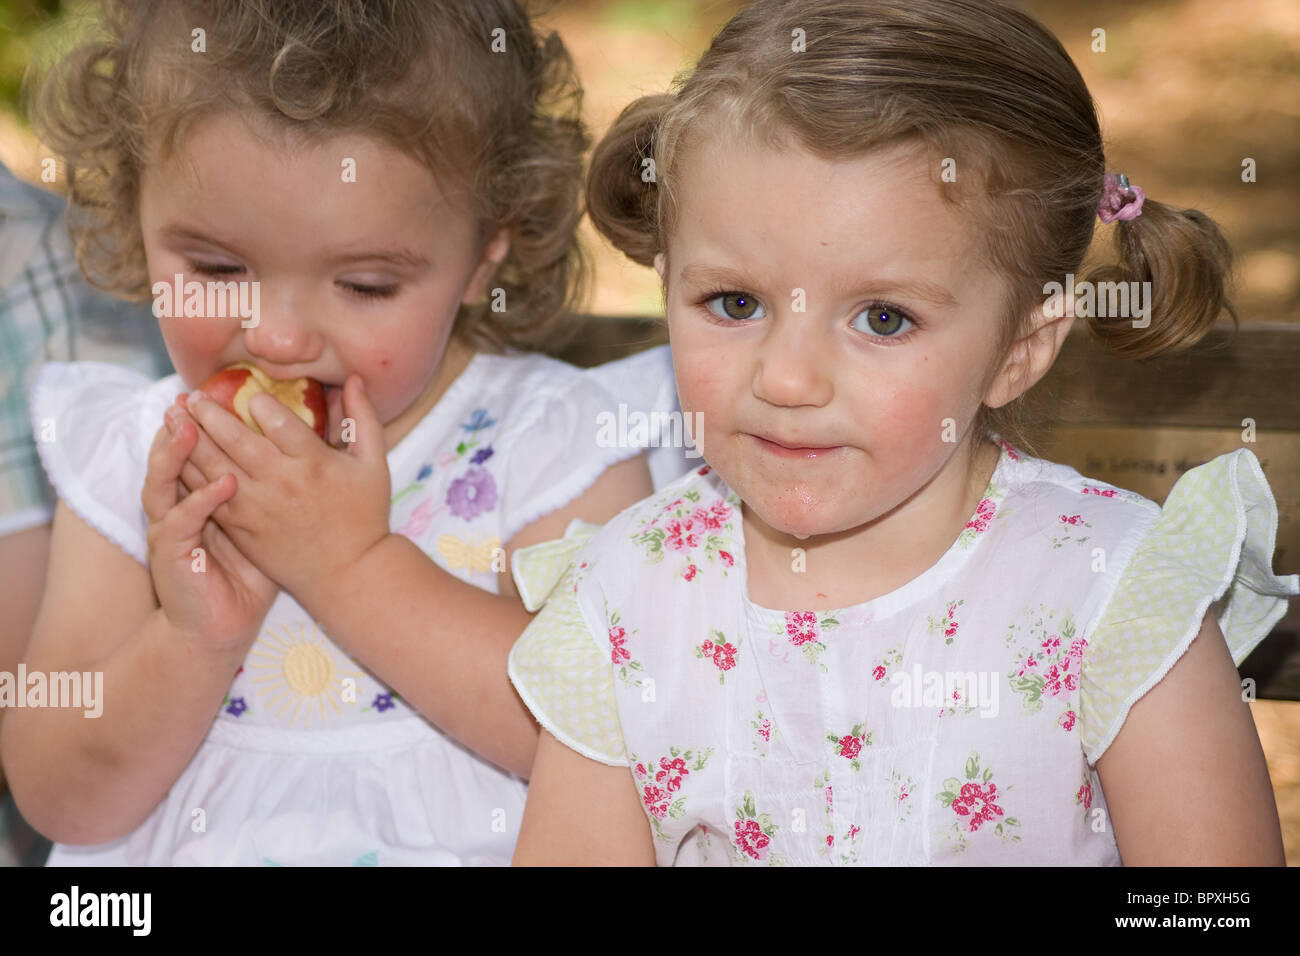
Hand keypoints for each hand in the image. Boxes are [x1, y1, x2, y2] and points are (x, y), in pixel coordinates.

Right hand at [142, 407, 279, 652]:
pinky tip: (224, 482)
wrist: (224, 626)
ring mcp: (171, 529)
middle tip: (194, 396)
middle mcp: (180, 508)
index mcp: (201, 498)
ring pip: (164, 482)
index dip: (202, 426)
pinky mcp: (172, 553)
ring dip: (175, 453)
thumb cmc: (249, 576)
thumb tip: (309, 454)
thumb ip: (278, 487)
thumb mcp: (267, 525)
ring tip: (192, 426)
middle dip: (182, 427)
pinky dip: (200, 500)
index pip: (195, 454)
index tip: (221, 395)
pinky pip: (181, 520)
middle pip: (175, 459)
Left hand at [172, 374, 391, 607]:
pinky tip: (176, 457)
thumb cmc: (366, 516)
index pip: (279, 421)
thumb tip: (356, 378)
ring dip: (189, 438)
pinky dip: (189, 474)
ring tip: (174, 415)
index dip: (259, 403)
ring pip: (214, 466)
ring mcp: (257, 507)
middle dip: (210, 413)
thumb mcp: (374, 464)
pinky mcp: (242, 528)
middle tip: (194, 394)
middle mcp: (281, 483)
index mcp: (314, 463)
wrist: (348, 574)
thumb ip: (363, 418)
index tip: (250, 393)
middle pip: (236, 439)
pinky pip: (208, 496)